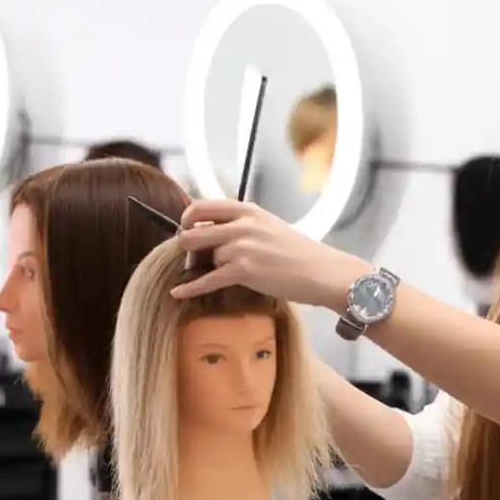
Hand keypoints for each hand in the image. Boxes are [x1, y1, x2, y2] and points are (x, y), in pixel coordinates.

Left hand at [170, 200, 370, 309]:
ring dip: (208, 269)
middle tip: (194, 258)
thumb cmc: (299, 253)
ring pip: (206, 259)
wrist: (321, 271)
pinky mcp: (243, 270)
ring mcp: (242, 247)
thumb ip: (241, 224)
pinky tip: (178, 292)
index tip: (186, 231)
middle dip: (187, 248)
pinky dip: (190, 288)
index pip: (200, 206)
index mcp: (247, 209)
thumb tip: (209, 232)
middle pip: (192, 233)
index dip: (186, 220)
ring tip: (218, 275)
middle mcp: (241, 224)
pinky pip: (207, 280)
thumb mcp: (268, 226)